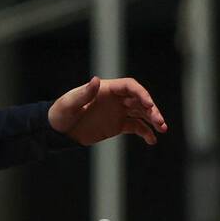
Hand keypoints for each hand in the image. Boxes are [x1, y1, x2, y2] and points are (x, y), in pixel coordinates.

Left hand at [48, 76, 167, 146]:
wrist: (57, 130)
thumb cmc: (60, 113)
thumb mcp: (70, 104)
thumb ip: (84, 93)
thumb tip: (96, 80)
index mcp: (106, 89)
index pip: (129, 87)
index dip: (141, 94)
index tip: (148, 105)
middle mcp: (116, 99)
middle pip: (139, 100)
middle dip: (151, 109)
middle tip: (159, 121)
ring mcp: (118, 112)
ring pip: (141, 113)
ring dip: (153, 120)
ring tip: (162, 129)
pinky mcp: (118, 125)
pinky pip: (136, 127)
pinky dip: (145, 132)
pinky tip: (152, 140)